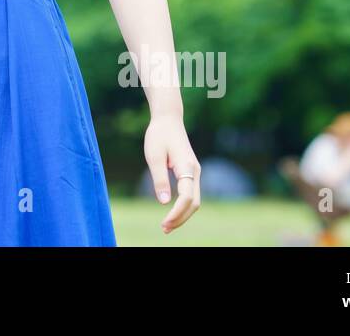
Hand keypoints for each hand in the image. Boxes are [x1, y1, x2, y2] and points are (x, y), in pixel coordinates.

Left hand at [144, 114, 201, 234]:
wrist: (168, 120)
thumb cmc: (159, 135)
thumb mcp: (154, 156)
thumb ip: (159, 179)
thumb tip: (163, 203)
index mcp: (187, 167)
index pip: (187, 198)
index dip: (176, 213)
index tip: (164, 223)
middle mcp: (195, 171)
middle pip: (194, 203)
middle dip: (181, 218)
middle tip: (164, 229)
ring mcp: (195, 172)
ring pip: (195, 200)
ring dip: (183, 215)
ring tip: (166, 225)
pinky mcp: (191, 172)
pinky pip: (191, 194)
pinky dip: (183, 206)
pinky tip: (172, 212)